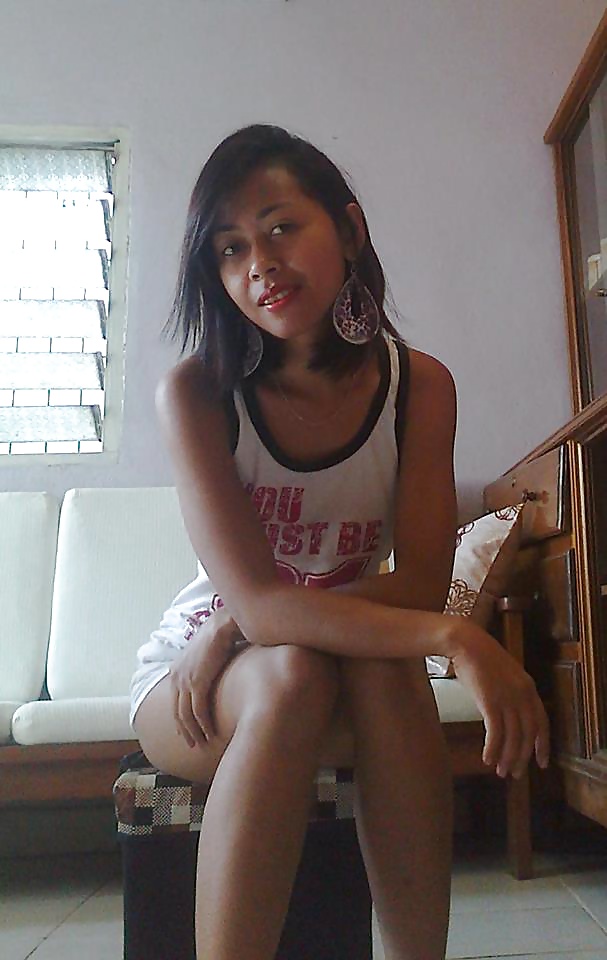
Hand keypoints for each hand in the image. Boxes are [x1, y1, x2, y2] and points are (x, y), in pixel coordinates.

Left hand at [169, 607, 244, 748]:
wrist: (223, 625)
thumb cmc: (222, 637)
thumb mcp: (208, 657)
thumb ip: (207, 670)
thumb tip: (216, 680)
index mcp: (177, 669)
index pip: (175, 701)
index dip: (180, 719)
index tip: (187, 732)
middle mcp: (176, 675)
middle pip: (177, 711)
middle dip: (184, 731)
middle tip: (193, 745)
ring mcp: (185, 679)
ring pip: (185, 715)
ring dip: (194, 732)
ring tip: (202, 744)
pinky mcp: (197, 682)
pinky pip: (198, 710)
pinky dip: (204, 724)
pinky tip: (211, 733)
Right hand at [449, 619, 549, 778]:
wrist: (465, 642)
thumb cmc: (480, 657)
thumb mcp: (504, 675)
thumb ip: (512, 693)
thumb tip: (509, 716)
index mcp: (529, 688)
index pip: (542, 723)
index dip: (542, 745)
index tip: (541, 762)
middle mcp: (522, 695)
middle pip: (528, 734)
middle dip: (522, 757)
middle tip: (515, 774)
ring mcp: (507, 698)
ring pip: (512, 737)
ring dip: (507, 758)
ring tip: (501, 771)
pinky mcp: (490, 702)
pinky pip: (495, 733)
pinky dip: (492, 749)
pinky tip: (487, 759)